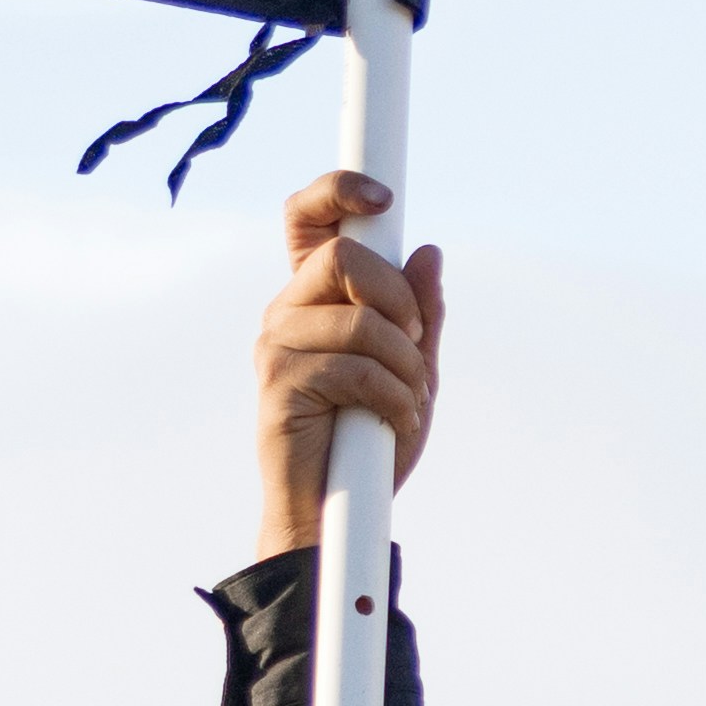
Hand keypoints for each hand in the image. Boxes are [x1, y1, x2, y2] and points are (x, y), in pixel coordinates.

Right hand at [256, 169, 443, 551]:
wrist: (338, 514)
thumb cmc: (372, 443)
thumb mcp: (414, 372)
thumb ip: (421, 317)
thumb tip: (429, 252)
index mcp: (315, 298)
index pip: (308, 218)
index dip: (338, 191)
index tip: (383, 198)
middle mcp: (288, 311)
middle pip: (344, 255)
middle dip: (399, 300)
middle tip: (416, 346)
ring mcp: (277, 344)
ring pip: (359, 317)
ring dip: (405, 364)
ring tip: (410, 401)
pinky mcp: (278, 382)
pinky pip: (355, 367)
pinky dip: (394, 398)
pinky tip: (397, 423)